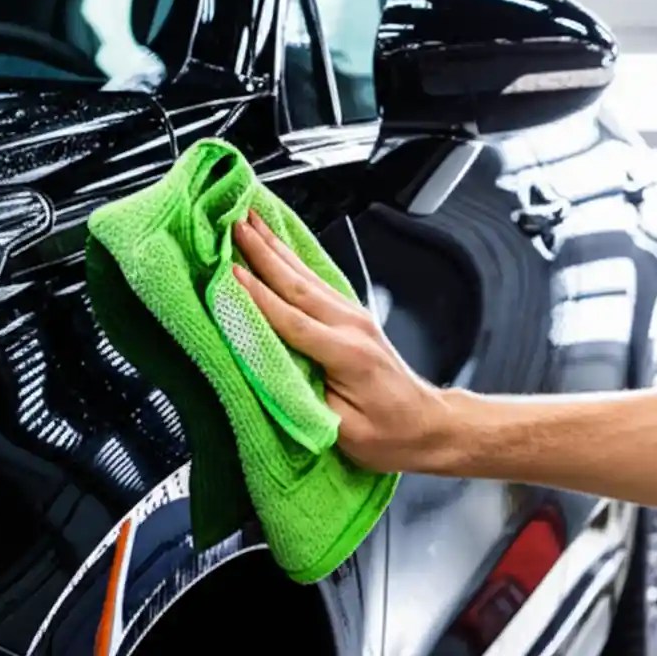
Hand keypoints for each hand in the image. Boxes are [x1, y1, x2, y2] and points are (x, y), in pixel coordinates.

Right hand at [231, 209, 457, 473]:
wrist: (428, 426)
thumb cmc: (388, 435)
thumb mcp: (342, 429)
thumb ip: (303, 397)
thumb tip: (265, 369)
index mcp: (346, 354)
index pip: (290, 319)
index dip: (256, 296)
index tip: (228, 272)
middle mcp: (351, 326)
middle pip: (296, 284)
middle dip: (261, 252)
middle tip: (233, 224)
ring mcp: (354, 317)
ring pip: (306, 276)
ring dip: (275, 247)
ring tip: (250, 220)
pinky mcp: (354, 317)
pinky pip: (318, 281)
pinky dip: (294, 260)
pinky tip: (280, 246)